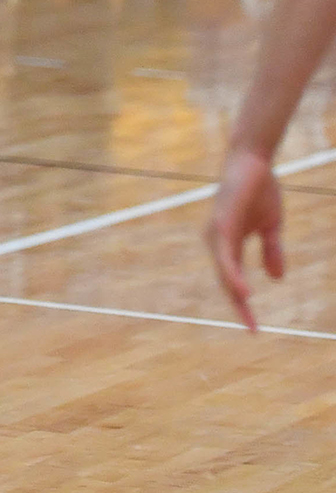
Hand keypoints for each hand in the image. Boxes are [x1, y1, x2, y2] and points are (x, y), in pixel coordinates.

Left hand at [205, 148, 284, 330]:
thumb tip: (276, 279)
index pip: (233, 280)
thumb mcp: (271, 227)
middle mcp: (217, 242)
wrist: (253, 162)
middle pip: (226, 281)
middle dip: (239, 306)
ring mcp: (216, 234)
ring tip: (247, 316)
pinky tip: (243, 291)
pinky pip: (226, 257)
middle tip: (253, 330)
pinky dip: (233, 275)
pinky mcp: (221, 226)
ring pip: (224, 272)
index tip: (254, 326)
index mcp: (227, 244)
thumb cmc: (259, 190)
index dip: (243, 302)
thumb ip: (271, 251)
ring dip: (235, 294)